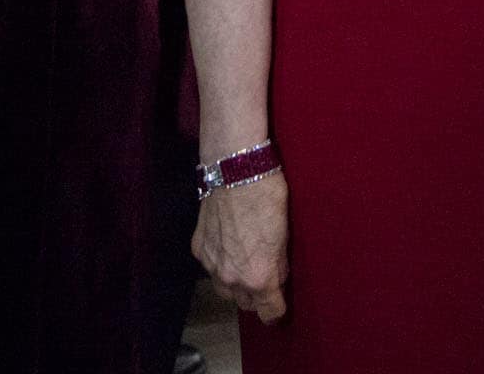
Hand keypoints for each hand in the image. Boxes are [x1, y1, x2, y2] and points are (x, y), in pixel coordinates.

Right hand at [192, 172, 288, 323]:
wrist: (234, 171)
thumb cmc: (267, 196)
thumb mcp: (285, 233)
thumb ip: (279, 263)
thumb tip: (276, 277)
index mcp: (259, 277)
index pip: (270, 313)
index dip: (277, 311)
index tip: (280, 306)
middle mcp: (232, 278)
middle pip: (246, 304)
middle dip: (256, 296)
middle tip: (265, 277)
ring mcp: (212, 265)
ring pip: (225, 290)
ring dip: (236, 284)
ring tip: (245, 263)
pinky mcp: (199, 250)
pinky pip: (211, 269)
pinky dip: (220, 263)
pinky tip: (229, 245)